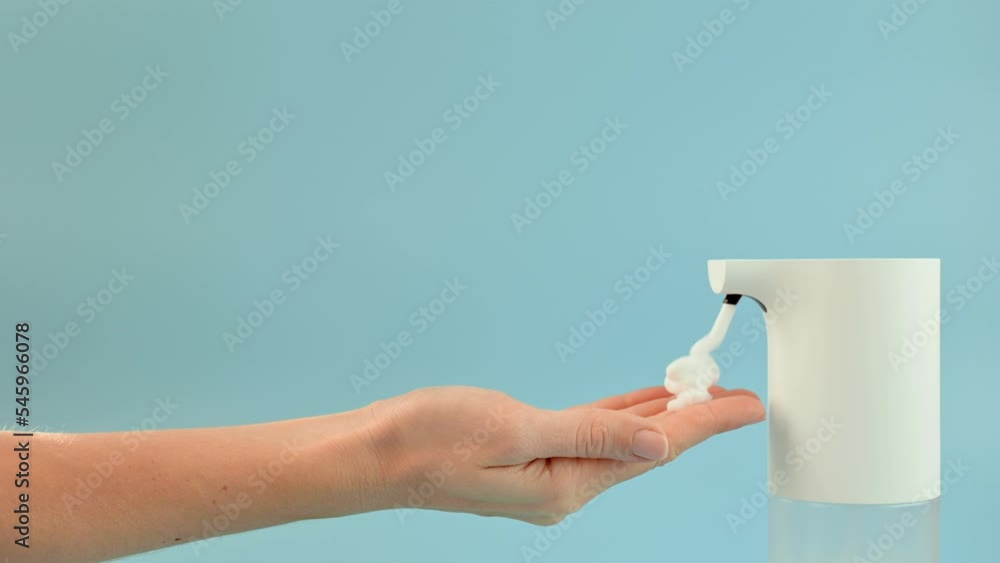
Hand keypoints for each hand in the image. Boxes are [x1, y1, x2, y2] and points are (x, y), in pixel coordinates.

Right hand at [358, 385, 764, 523]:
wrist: (376, 452)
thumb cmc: (430, 438)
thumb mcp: (514, 430)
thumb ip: (591, 435)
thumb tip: (659, 443)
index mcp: (566, 485)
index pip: (653, 448)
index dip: (705, 422)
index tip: (747, 404)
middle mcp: (565, 486)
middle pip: (647, 446)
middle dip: (695, 419)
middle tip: (738, 393)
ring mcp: (550, 474)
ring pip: (623, 439)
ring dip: (663, 414)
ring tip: (702, 392)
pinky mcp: (533, 456)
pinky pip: (593, 433)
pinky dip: (624, 415)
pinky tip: (642, 402)